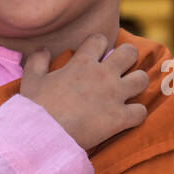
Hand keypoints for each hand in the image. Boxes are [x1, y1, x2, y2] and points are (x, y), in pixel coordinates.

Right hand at [19, 34, 148, 149]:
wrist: (43, 134)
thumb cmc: (36, 107)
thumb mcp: (31, 79)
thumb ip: (38, 61)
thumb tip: (44, 49)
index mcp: (82, 63)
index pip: (100, 39)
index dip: (100, 45)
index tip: (97, 55)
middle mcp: (103, 75)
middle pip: (130, 53)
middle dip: (128, 58)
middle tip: (122, 69)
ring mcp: (114, 95)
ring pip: (142, 79)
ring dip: (137, 84)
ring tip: (129, 92)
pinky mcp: (120, 118)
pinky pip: (141, 112)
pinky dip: (137, 115)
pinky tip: (128, 118)